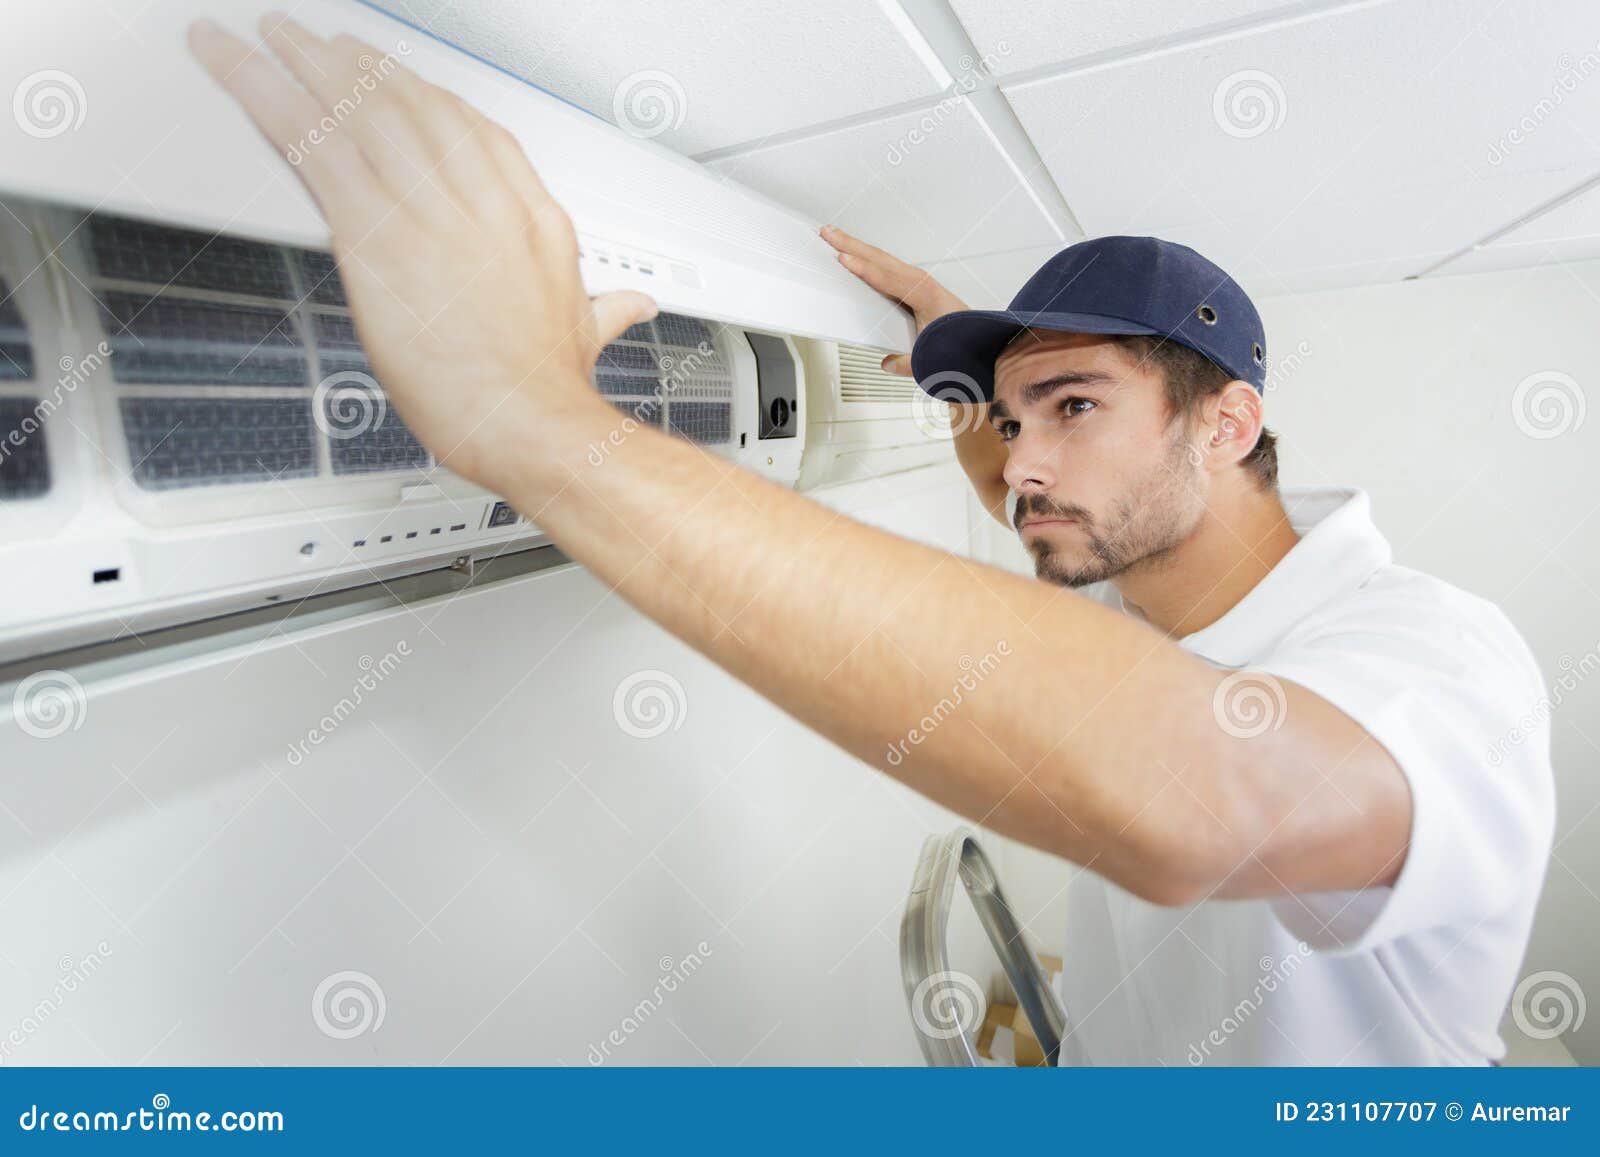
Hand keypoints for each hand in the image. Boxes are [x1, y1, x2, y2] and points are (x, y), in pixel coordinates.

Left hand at [187, 14, 656, 495]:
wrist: (534, 422)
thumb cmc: (549, 389)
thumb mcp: (587, 332)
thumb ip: (606, 306)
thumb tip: (633, 305)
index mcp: (529, 215)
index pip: (476, 133)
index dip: (430, 99)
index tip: (402, 82)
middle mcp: (478, 198)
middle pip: (413, 106)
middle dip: (364, 67)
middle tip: (327, 44)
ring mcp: (426, 211)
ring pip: (360, 110)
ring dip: (307, 63)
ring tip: (276, 37)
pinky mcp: (375, 236)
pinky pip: (313, 147)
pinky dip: (267, 99)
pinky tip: (241, 70)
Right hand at [819, 226, 967, 375]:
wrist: (978, 339)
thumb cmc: (959, 341)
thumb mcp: (930, 358)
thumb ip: (907, 363)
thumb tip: (888, 363)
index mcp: (925, 295)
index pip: (888, 278)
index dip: (864, 269)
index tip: (843, 259)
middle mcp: (921, 282)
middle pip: (880, 258)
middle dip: (852, 244)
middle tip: (828, 233)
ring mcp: (918, 279)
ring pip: (882, 258)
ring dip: (858, 246)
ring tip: (836, 236)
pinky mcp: (914, 282)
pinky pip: (886, 265)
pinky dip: (868, 257)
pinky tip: (856, 254)